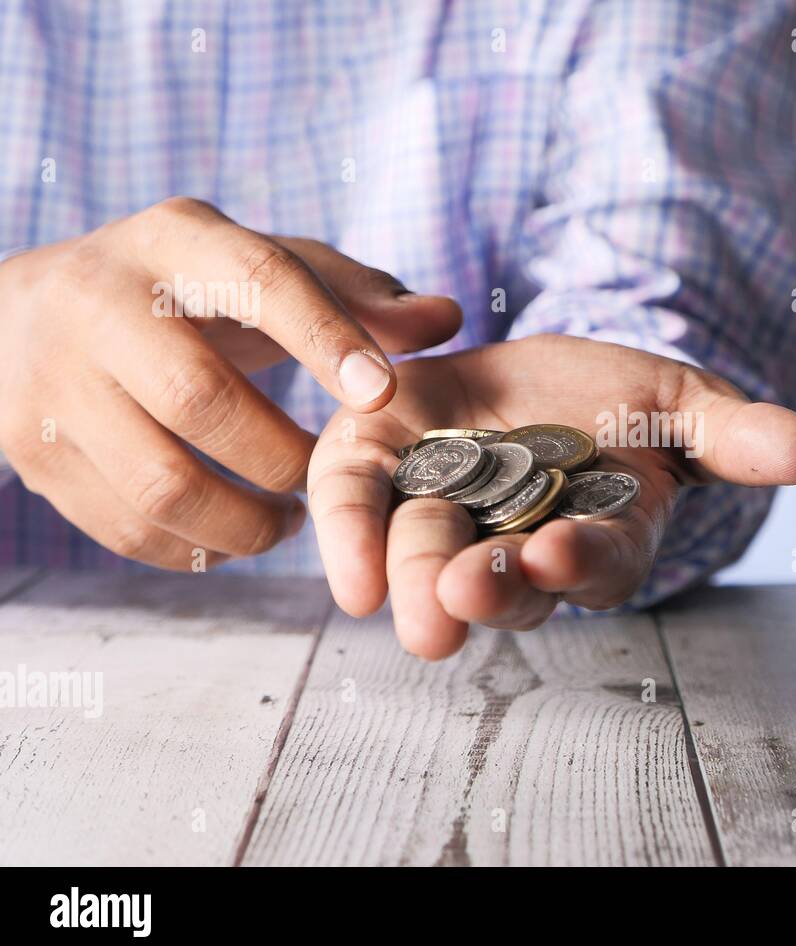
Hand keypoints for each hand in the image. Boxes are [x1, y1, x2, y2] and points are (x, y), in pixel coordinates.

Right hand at [0, 198, 460, 568]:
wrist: (24, 311)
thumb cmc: (183, 291)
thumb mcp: (262, 266)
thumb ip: (356, 295)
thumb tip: (447, 318)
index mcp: (174, 240)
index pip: (257, 281)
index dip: (326, 339)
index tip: (385, 395)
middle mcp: (97, 300)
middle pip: (201, 399)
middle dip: (282, 456)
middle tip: (320, 476)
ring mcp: (51, 379)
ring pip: (159, 483)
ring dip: (243, 522)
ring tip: (282, 522)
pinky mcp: (29, 449)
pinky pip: (123, 527)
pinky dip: (192, 549)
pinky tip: (227, 537)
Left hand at [308, 333, 795, 658]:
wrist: (536, 381)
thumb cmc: (621, 406)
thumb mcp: (683, 408)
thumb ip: (735, 436)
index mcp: (597, 537)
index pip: (595, 562)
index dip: (581, 561)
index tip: (563, 554)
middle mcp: (515, 545)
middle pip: (503, 580)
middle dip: (486, 589)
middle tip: (461, 603)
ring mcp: (444, 513)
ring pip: (425, 554)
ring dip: (412, 575)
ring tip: (396, 598)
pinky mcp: (380, 468)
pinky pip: (357, 505)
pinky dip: (345, 532)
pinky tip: (343, 570)